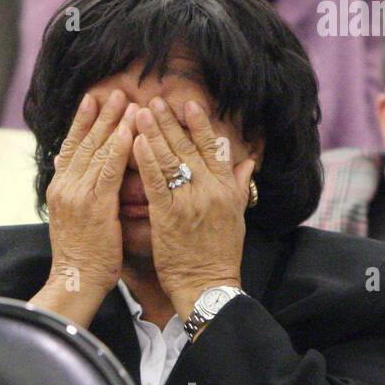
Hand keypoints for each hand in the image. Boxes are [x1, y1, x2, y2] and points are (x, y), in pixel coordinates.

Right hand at [32, 89, 136, 325]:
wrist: (75, 280)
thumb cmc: (80, 255)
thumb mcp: (71, 218)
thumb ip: (74, 192)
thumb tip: (72, 169)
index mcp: (60, 188)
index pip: (71, 147)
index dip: (82, 121)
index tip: (92, 100)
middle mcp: (65, 185)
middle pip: (84, 142)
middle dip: (100, 115)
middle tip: (113, 91)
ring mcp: (78, 194)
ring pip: (97, 150)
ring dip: (113, 124)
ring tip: (126, 102)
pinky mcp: (94, 205)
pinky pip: (109, 170)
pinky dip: (119, 148)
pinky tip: (130, 131)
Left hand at [133, 97, 254, 319]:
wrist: (209, 285)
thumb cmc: (220, 254)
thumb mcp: (237, 217)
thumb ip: (239, 185)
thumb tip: (247, 160)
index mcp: (226, 188)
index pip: (213, 149)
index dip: (199, 125)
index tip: (188, 105)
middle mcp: (210, 190)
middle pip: (187, 148)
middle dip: (169, 122)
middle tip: (154, 100)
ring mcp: (189, 201)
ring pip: (170, 160)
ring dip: (154, 133)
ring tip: (139, 112)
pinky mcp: (168, 215)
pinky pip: (155, 182)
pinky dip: (146, 160)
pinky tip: (136, 143)